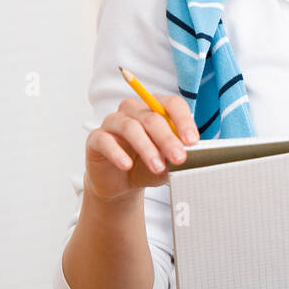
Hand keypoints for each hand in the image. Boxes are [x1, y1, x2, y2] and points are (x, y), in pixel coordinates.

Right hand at [83, 96, 199, 202]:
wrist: (121, 184)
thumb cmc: (147, 166)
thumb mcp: (167, 162)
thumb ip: (176, 155)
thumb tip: (189, 154)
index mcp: (156, 108)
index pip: (173, 105)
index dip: (184, 121)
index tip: (192, 141)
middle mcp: (135, 109)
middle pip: (153, 117)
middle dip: (168, 139)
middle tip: (179, 158)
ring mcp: (114, 121)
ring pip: (131, 127)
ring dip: (146, 148)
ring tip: (157, 166)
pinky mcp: (96, 137)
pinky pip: (106, 140)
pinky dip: (117, 153)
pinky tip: (127, 166)